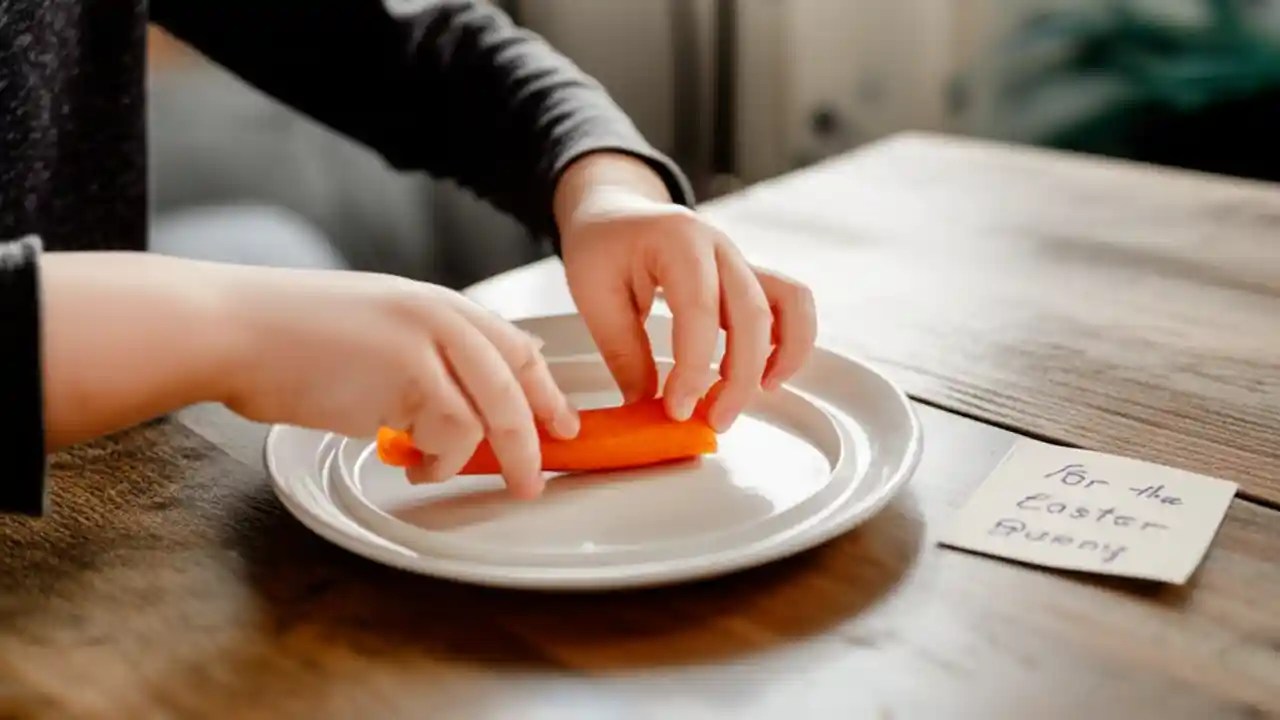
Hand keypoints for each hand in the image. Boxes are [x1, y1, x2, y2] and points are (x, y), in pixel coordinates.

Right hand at [222, 266, 578, 496]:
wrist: (233, 328)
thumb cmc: (285, 336)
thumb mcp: (374, 330)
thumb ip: (422, 355)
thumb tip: (461, 402)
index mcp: (435, 303)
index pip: (512, 346)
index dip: (543, 389)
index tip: (559, 421)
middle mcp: (441, 315)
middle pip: (518, 380)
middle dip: (535, 436)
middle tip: (535, 476)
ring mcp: (428, 341)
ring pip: (492, 414)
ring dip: (469, 458)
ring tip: (429, 468)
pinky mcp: (409, 375)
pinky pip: (453, 433)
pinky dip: (437, 460)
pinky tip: (406, 460)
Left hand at [554, 153, 817, 431]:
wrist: (614, 210)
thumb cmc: (601, 245)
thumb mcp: (593, 295)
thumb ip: (623, 352)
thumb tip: (648, 408)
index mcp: (678, 240)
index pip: (699, 310)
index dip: (693, 367)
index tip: (677, 409)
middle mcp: (719, 246)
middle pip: (752, 314)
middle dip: (739, 377)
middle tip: (713, 421)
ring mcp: (740, 259)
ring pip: (786, 304)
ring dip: (779, 356)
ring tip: (755, 397)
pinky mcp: (748, 277)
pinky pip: (789, 303)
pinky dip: (791, 341)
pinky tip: (768, 377)